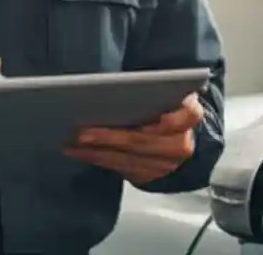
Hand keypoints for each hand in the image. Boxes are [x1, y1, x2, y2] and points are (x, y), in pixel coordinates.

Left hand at [64, 93, 204, 185]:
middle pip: (143, 142)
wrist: (177, 137)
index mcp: (189, 114)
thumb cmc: (162, 105)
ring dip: (97, 152)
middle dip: (110, 138)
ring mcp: (166, 164)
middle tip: (82, 133)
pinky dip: (97, 160)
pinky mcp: (150, 177)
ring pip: (128, 160)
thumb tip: (113, 84)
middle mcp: (181, 143)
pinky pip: (120, 170)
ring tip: (73, 143)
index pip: (187, 114)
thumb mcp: (163, 93)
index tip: (144, 120)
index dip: (168, 120)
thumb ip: (150, 89)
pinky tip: (79, 152)